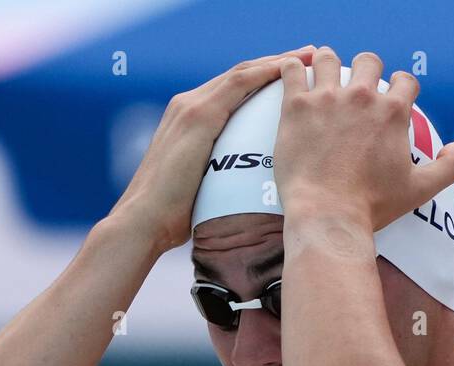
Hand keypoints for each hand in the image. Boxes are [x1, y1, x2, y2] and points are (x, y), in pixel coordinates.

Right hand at [108, 46, 317, 252]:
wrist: (144, 220)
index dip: (264, 79)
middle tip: (310, 57)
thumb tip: (245, 192)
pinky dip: (264, 72)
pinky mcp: (197, 116)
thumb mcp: (201, 186)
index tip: (294, 76)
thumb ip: (220, 175)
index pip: (232, 90)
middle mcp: (187, 104)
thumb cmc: (171, 217)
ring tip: (309, 57)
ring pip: (242, 73)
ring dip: (278, 61)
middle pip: (240, 75)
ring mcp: (190, 107)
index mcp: (188, 119)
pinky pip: (238, 83)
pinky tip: (287, 69)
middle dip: (276, 63)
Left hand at [273, 48, 453, 230]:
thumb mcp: (418, 190)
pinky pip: (291, 71)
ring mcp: (327, 98)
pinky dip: (291, 71)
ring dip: (327, 64)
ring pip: (327, 58)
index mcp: (393, 112)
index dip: (400, 86)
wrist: (328, 216)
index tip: (392, 95)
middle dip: (365, 70)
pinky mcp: (296, 106)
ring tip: (321, 78)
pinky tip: (292, 80)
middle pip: (368, 61)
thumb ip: (447, 167)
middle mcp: (362, 97)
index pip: (405, 80)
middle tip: (354, 87)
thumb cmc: (373, 206)